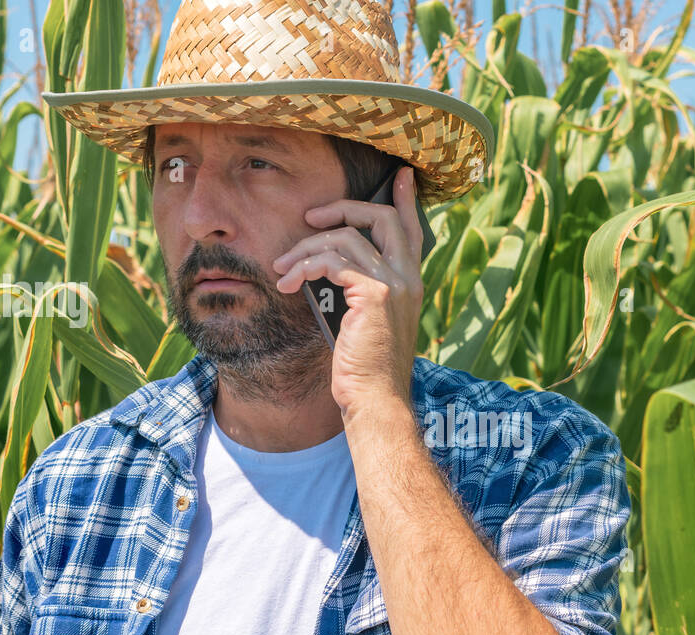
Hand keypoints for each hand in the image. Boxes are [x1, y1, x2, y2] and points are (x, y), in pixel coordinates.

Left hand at [272, 165, 423, 417]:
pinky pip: (333, 260)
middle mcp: (409, 278)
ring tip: (282, 267)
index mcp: (410, 283)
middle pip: (381, 218)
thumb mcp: (367, 323)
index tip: (399, 174)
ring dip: (305, 247)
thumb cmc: (365, 370)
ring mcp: (395, 284)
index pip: (412, 230)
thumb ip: (361, 292)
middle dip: (342, 208)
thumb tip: (332, 270)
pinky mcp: (375, 294)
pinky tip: (288, 283)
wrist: (376, 401)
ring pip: (347, 237)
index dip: (405, 200)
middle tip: (309, 217)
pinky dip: (304, 266)